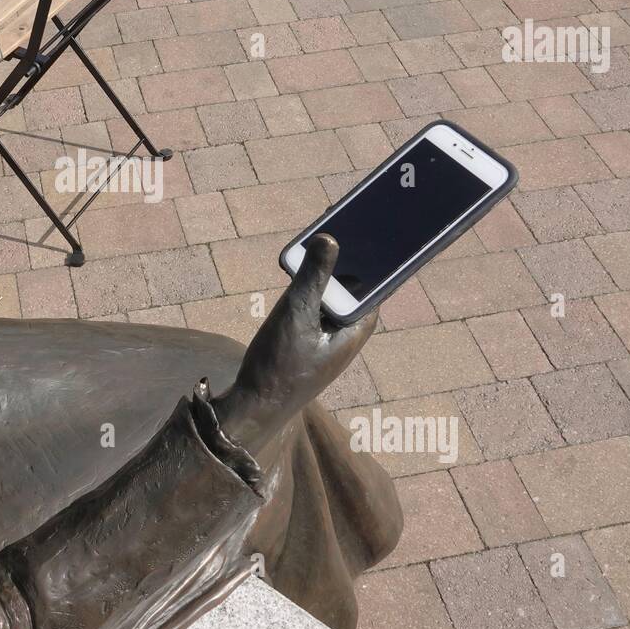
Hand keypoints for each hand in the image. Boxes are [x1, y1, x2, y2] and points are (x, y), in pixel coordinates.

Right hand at [215, 234, 376, 453]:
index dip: (374, 253)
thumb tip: (330, 237)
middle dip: (348, 257)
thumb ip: (312, 275)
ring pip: (332, 296)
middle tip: (339, 220)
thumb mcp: (296, 313)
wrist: (254, 408)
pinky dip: (309, 288)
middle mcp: (348, 333)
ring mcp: (328, 339)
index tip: (369, 224)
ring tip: (317, 239)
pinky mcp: (310, 343)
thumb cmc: (280, 365)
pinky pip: (316, 307)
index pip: (376, 282)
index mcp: (357, 328)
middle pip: (354, 286)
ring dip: (325, 271)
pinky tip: (296, 272)